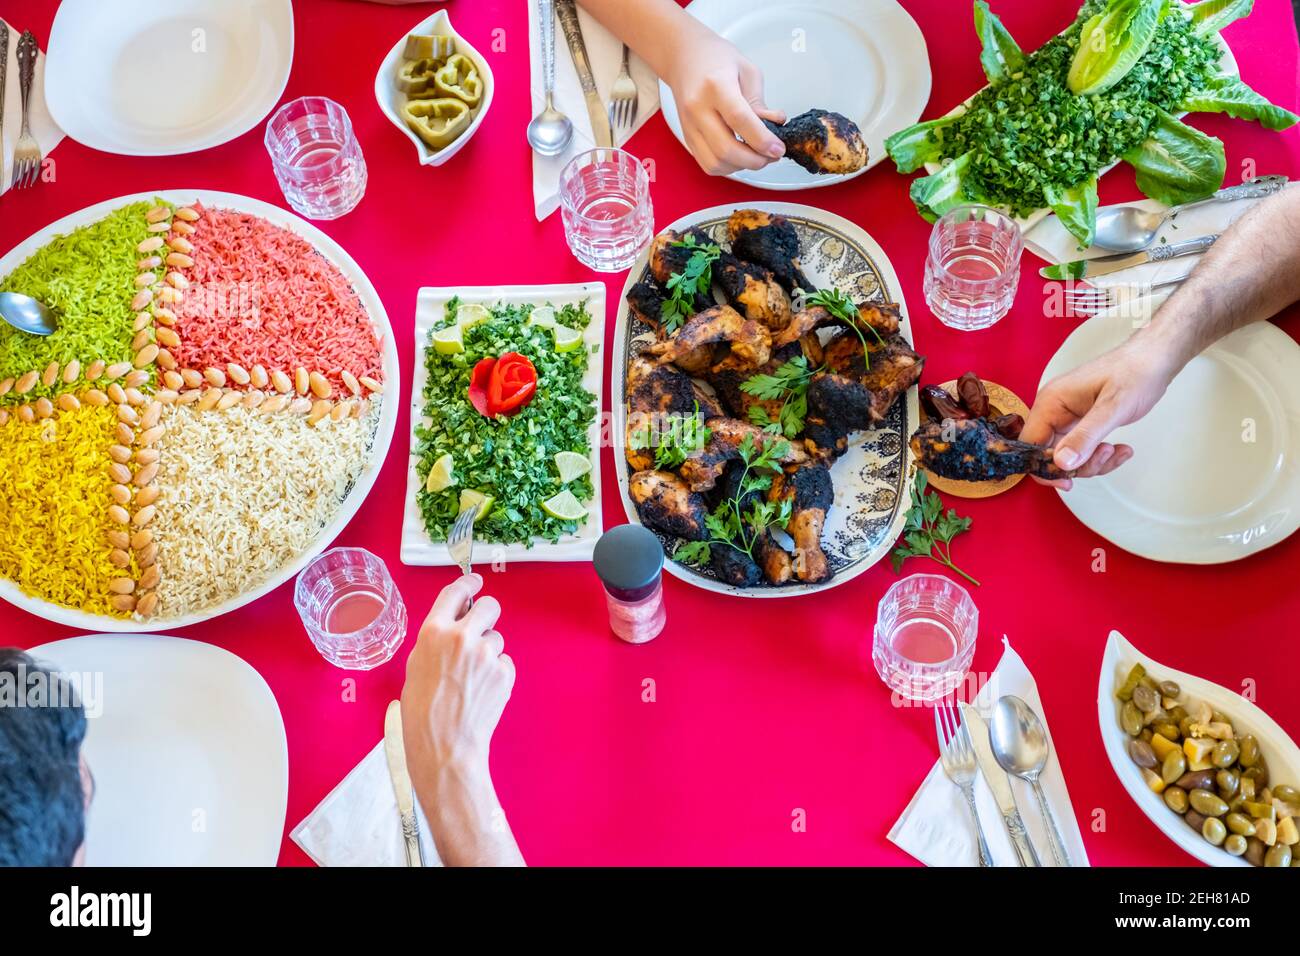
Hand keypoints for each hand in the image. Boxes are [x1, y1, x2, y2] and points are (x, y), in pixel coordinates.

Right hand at [400, 574, 512, 783]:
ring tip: (471, 678)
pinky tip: (481, 690)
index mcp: (434, 632)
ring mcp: (486, 654)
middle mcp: (462, 637)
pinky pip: (504, 662)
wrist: (444, 745)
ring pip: (497, 637)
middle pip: (490, 605)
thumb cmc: (423, 712)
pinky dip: (496, 672)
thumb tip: (453, 621)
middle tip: (480, 630)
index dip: (469, 584)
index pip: (456, 591)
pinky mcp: (504, 672)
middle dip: (486, 615)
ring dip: (488, 651)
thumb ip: (436, 638)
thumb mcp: (416, 665)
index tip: (475, 581)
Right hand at [662, 25, 785, 175]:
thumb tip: (774, 126)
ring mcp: (689, 125)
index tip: (778, 148)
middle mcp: (698, 108)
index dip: (762, 140)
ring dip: (741, 166)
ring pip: (716, 163)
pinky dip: (728, 167)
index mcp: (715, 85)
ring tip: (756, 156)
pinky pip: (708, 164)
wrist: (683, 57)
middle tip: (771, 155)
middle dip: (755, 160)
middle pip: (726, 148)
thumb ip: (760, 102)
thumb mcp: (747, 70)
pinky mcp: (687, 137)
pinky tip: (740, 156)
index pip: (739, 120)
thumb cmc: (716, 59)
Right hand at [1022, 340, 1176, 489]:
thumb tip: (1060, 463)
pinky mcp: (1079, 422)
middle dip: (1076, 465)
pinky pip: (1080, 449)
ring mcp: (1065, 417)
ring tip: (1117, 450)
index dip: (1043, 466)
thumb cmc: (1135, 374)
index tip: (1069, 480)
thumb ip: (1085, 437)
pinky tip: (1121, 449)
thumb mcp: (1112, 408)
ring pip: (1066, 455)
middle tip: (1105, 457)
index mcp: (1051, 402)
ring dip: (1092, 462)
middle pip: (1047, 454)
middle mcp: (1052, 410)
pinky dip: (1099, 456)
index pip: (1030, 444)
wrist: (1154, 359)